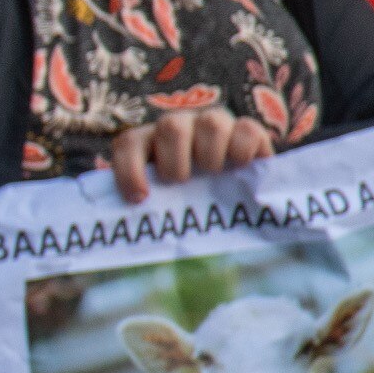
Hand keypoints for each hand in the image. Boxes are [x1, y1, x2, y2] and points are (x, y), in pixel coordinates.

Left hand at [103, 111, 274, 204]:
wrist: (237, 200)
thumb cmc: (188, 204)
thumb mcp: (164, 207)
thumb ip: (148, 212)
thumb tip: (126, 250)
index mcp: (150, 144)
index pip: (130, 143)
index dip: (130, 168)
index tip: (140, 198)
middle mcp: (181, 128)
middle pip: (171, 126)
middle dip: (175, 160)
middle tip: (182, 183)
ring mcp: (214, 124)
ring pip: (211, 122)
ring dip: (210, 154)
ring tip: (213, 174)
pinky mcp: (247, 130)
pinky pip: (246, 129)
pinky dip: (242, 149)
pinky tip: (240, 167)